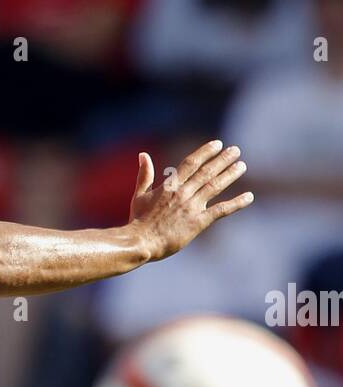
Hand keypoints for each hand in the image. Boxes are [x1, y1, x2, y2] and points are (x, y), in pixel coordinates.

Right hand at [128, 140, 253, 262]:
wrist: (140, 242)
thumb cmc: (138, 221)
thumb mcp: (140, 195)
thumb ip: (145, 174)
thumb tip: (143, 154)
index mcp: (169, 186)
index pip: (191, 163)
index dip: (205, 152)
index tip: (218, 144)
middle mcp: (183, 193)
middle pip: (207, 172)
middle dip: (223, 160)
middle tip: (236, 150)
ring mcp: (191, 207)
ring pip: (215, 186)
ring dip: (230, 175)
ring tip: (242, 165)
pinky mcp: (197, 223)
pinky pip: (220, 210)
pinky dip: (236, 203)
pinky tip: (249, 197)